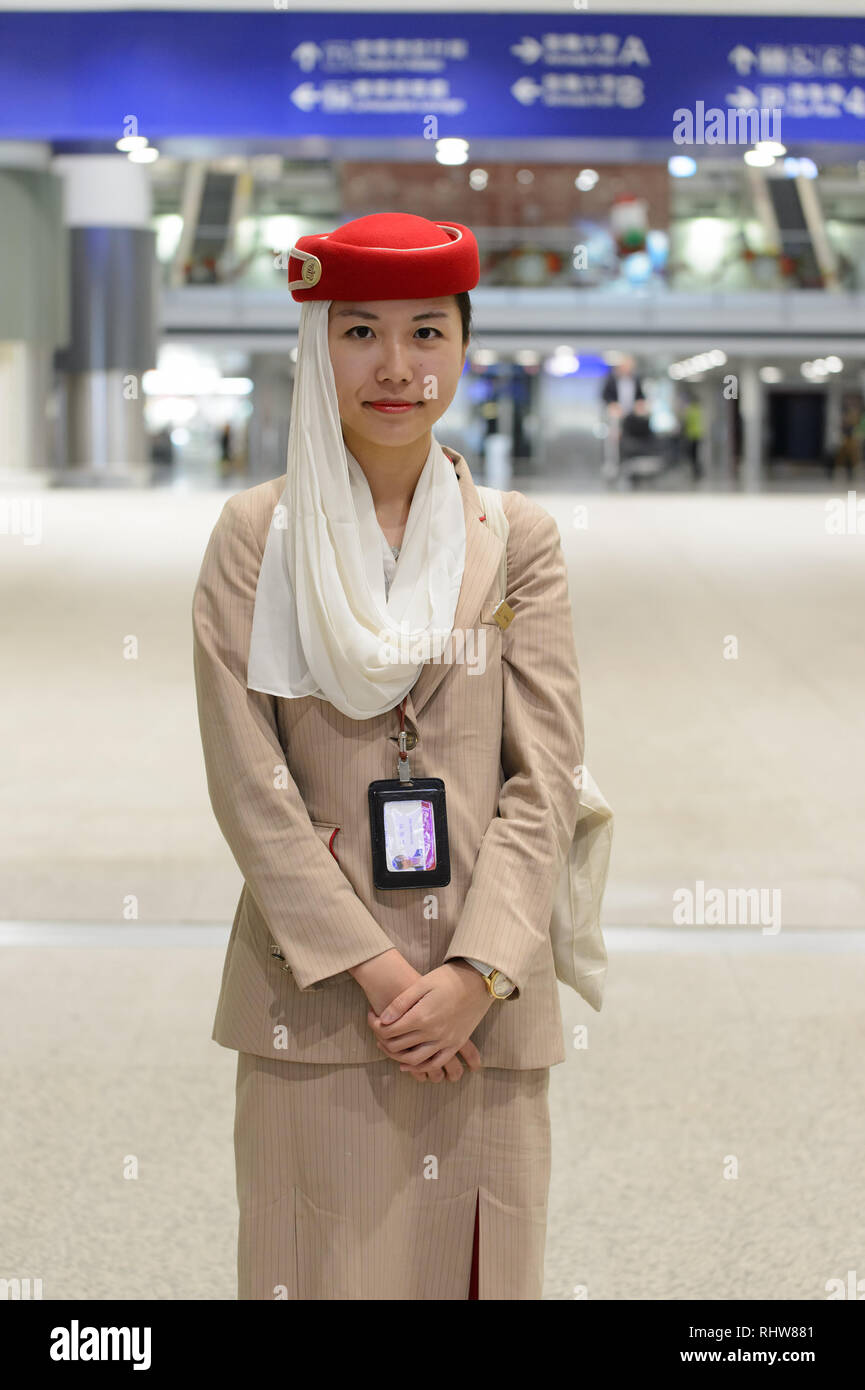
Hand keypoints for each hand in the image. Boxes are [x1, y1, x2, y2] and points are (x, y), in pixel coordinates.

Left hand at [351, 950, 471, 1082]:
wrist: (477, 981)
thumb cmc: (447, 978)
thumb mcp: (422, 984)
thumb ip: (401, 1003)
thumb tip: (383, 1019)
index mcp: (422, 1016)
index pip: (390, 1031)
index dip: (376, 1026)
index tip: (372, 1017)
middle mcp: (433, 1032)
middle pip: (399, 1046)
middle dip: (383, 1040)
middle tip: (377, 1031)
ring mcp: (446, 1040)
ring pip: (414, 1060)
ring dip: (397, 1057)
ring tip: (388, 1047)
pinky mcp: (455, 1044)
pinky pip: (436, 1063)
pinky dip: (421, 1068)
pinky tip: (409, 1065)